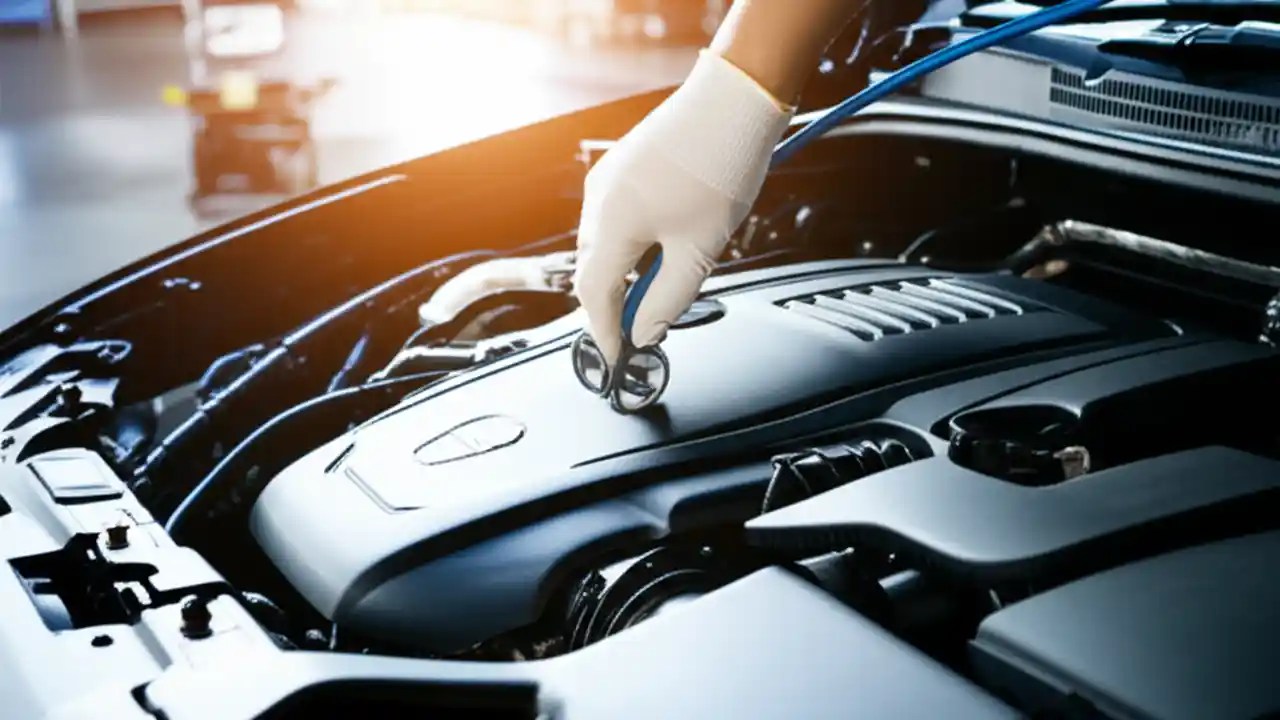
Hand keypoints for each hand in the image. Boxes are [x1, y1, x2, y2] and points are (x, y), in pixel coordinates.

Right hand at [572, 51, 793, 363]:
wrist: (735, 99)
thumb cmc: (721, 168)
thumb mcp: (699, 251)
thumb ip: (667, 300)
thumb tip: (644, 333)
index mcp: (609, 225)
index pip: (593, 295)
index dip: (604, 332)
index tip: (617, 358)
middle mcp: (598, 200)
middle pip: (594, 270)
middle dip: (615, 304)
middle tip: (647, 329)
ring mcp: (609, 180)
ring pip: (605, 244)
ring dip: (627, 274)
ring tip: (663, 289)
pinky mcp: (624, 167)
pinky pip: (616, 219)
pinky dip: (632, 246)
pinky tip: (664, 249)